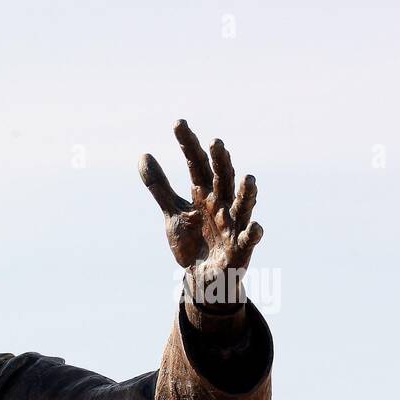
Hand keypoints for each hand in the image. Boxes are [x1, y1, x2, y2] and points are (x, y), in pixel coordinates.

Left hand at [139, 121, 262, 312]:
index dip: (188, 145)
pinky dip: (253, 234)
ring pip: (243, 206)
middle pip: (222, 179)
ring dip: (246, 193)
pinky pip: (249, 240)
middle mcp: (222, 204)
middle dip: (221, 163)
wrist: (202, 276)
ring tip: (248, 178)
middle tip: (216, 143)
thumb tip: (143, 155)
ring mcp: (234, 224)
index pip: (197, 164)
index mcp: (204, 194)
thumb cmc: (193, 241)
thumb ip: (160, 186)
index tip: (177, 123)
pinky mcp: (241, 248)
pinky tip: (256, 228)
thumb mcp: (173, 212)